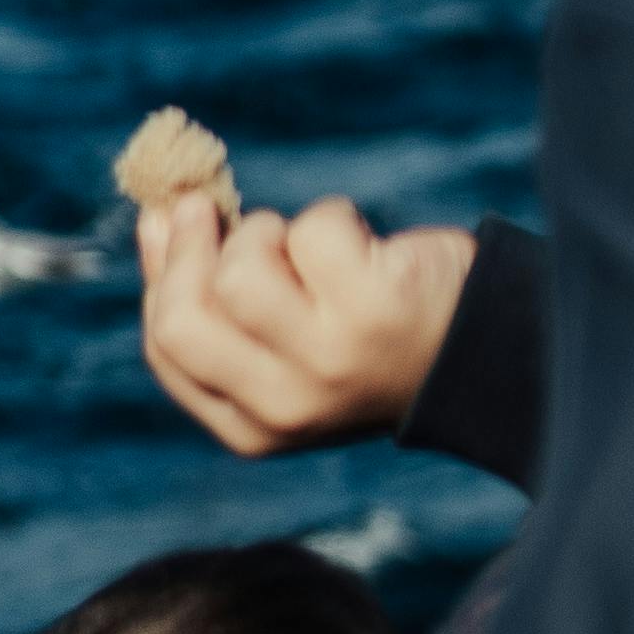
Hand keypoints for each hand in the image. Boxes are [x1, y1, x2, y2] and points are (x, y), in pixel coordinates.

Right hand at [137, 190, 476, 456]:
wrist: (478, 347)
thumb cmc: (368, 334)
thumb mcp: (285, 344)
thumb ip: (219, 303)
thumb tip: (156, 217)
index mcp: (250, 428)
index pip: (167, 346)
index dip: (158, 273)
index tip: (164, 219)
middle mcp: (284, 404)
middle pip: (183, 316)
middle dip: (186, 246)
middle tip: (204, 206)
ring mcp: (327, 357)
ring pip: (242, 268)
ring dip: (267, 230)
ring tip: (306, 243)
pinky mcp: (373, 305)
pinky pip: (314, 230)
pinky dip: (332, 217)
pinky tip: (361, 243)